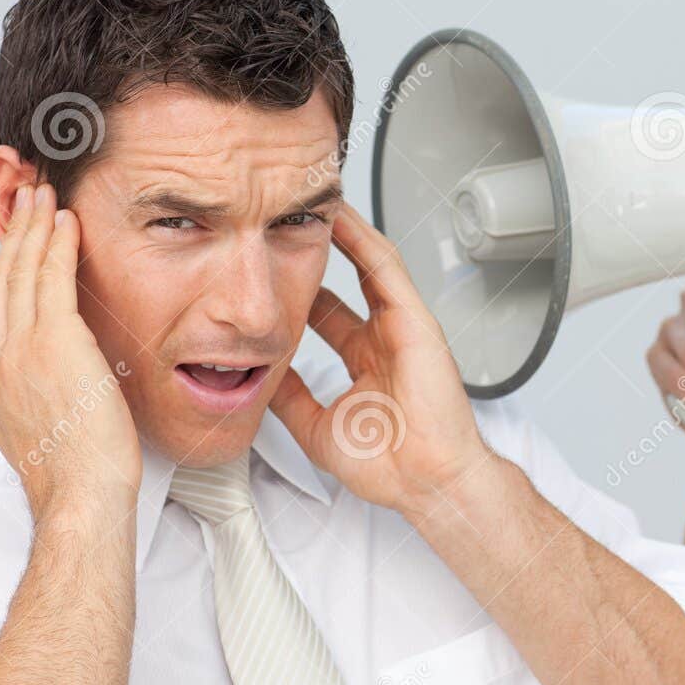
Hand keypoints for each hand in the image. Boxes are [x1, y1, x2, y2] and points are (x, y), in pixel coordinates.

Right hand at [0, 183, 141, 522]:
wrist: (81, 497)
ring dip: (34, 227)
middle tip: (27, 198)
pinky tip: (68, 221)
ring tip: (45, 196)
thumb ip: (46, 396)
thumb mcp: (50, 430)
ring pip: (21, 271)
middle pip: (0, 281)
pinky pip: (53, 278)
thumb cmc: (80, 479)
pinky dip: (58, 244)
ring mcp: (18, 351)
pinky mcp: (52, 343)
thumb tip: (65, 382)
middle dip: (14, 234)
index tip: (18, 242)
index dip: (8, 269)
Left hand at [269, 202, 492, 515]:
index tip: (270, 271)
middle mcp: (385, 339)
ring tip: (313, 204)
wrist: (426, 479)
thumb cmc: (389, 465)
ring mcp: (402, 326)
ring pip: (369, 264)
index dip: (302, 291)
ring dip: (342, 233)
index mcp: (366, 363)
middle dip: (319, 254)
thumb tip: (258, 373)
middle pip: (347, 283)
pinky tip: (341, 219)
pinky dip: (363, 241)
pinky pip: (386, 269)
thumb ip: (289, 396)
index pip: (330, 315)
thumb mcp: (316, 426)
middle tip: (287, 225)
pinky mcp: (415, 319)